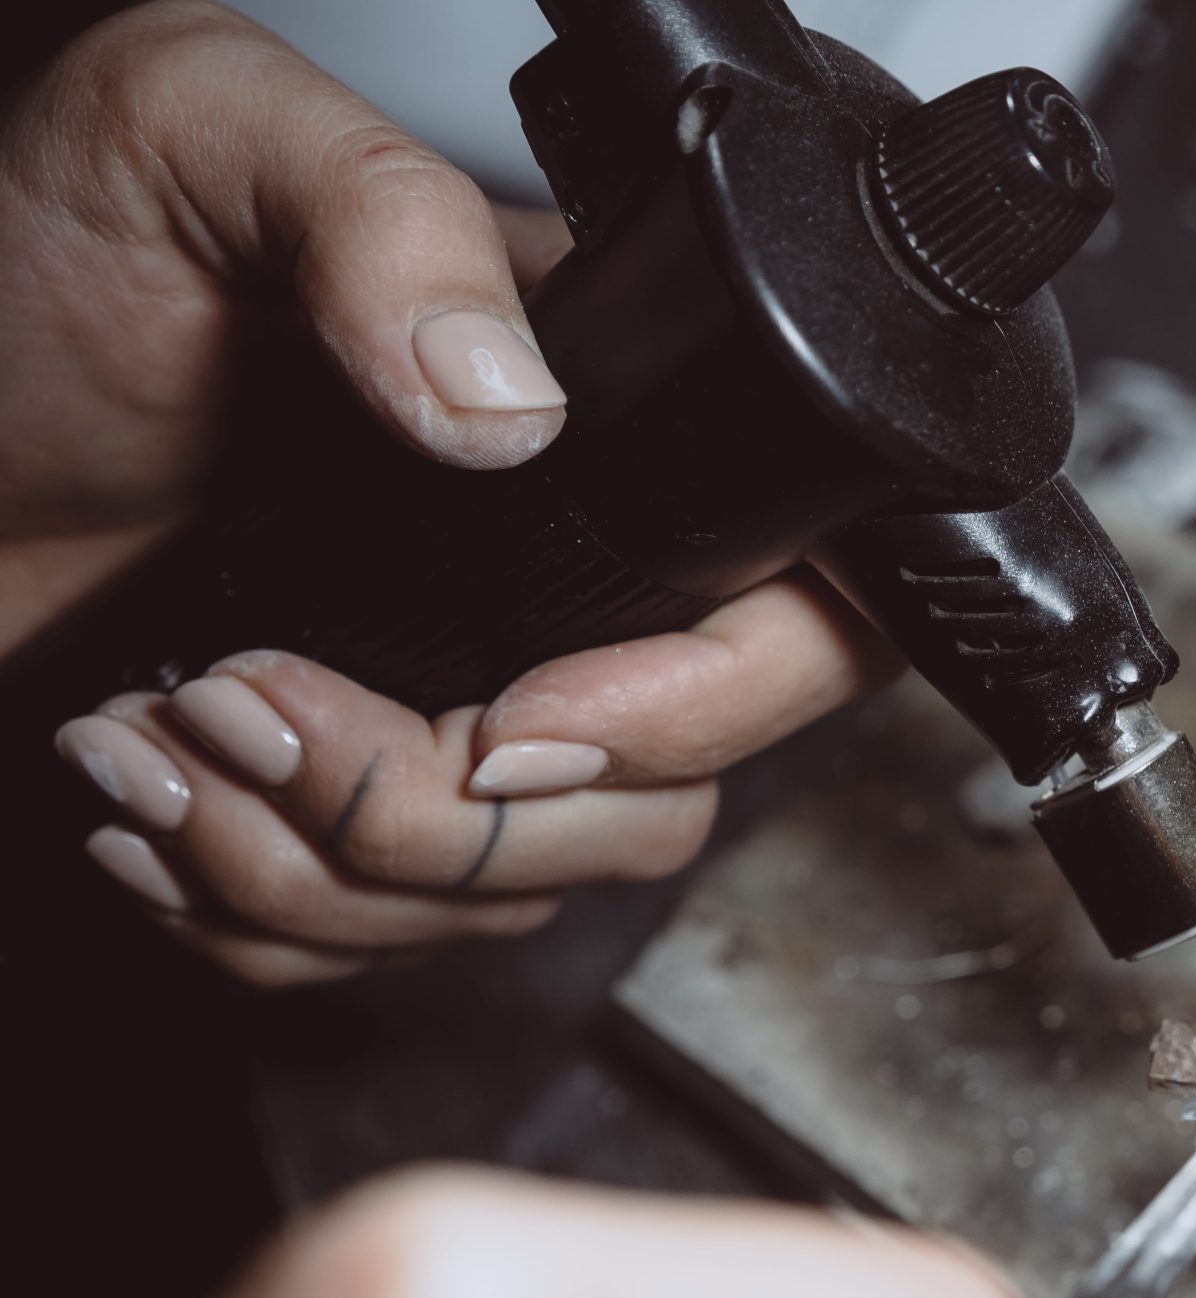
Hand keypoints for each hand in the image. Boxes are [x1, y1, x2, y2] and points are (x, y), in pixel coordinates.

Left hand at [6, 4, 897, 981]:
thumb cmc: (27, 266)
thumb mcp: (197, 136)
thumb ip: (379, 220)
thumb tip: (512, 405)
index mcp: (608, 427)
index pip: (805, 616)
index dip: (692, 706)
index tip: (509, 714)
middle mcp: (577, 587)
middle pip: (660, 807)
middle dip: (445, 815)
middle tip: (252, 700)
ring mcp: (481, 710)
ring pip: (525, 901)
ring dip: (317, 869)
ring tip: (166, 730)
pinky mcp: (376, 811)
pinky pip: (393, 950)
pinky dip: (264, 919)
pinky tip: (158, 800)